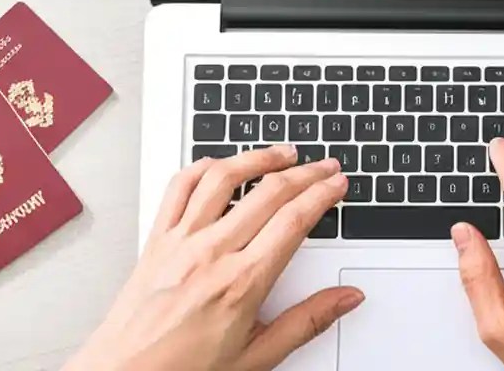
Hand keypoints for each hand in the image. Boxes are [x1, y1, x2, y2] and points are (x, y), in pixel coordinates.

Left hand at [66, 146, 361, 370]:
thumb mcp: (258, 357)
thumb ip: (307, 322)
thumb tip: (346, 299)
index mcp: (242, 283)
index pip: (294, 221)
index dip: (322, 194)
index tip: (337, 183)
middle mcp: (211, 254)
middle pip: (268, 193)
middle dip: (305, 172)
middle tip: (325, 166)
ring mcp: (181, 241)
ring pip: (224, 178)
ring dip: (258, 157)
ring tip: (282, 153)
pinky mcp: (157, 240)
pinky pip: (179, 188)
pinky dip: (204, 167)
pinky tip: (221, 164)